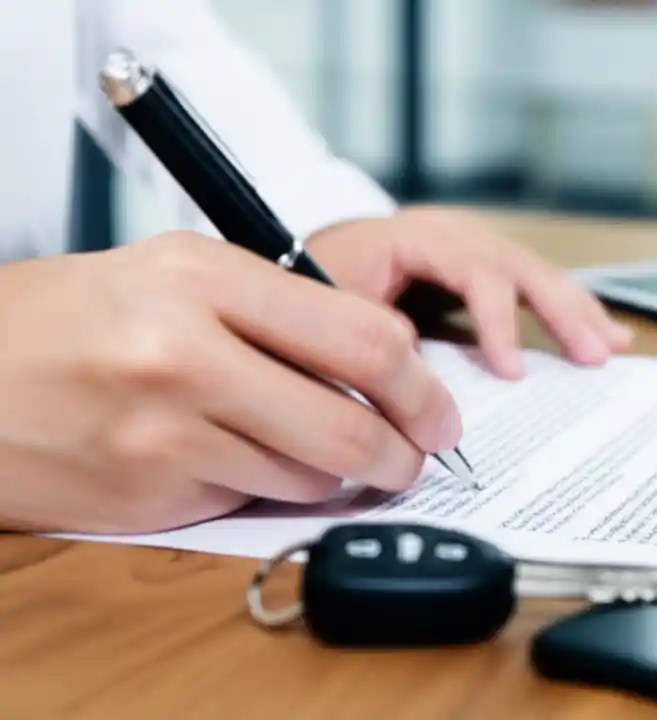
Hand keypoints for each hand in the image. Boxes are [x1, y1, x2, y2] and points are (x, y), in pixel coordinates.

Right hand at [0, 233, 460, 532]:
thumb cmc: (72, 318)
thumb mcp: (175, 273)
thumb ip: (284, 310)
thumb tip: (390, 360)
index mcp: (203, 278)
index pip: (364, 339)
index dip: (422, 385)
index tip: (438, 409)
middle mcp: (185, 353)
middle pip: (352, 427)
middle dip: (403, 454)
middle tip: (413, 458)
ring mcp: (163, 433)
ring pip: (310, 477)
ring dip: (330, 475)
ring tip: (306, 449)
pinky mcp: (147, 494)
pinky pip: (249, 501)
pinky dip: (261, 487)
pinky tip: (225, 457)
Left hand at [305, 205, 631, 378]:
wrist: (320, 244)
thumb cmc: (326, 275)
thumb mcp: (333, 300)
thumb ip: (371, 331)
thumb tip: (414, 368)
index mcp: (419, 236)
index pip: (474, 272)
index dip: (498, 321)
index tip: (512, 371)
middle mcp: (458, 233)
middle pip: (521, 267)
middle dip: (561, 313)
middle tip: (593, 356)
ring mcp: (480, 245)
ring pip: (539, 274)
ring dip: (578, 313)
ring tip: (612, 348)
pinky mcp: (491, 265)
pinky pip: (539, 285)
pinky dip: (574, 311)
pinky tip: (612, 335)